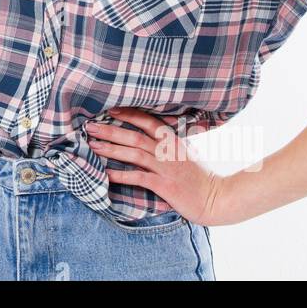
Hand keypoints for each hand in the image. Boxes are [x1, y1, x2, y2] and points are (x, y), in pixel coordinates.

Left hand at [86, 106, 235, 225]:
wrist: (216, 198)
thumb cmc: (198, 177)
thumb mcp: (185, 153)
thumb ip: (169, 143)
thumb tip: (150, 136)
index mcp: (172, 141)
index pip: (148, 121)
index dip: (128, 114)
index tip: (109, 109)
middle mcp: (168, 151)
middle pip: (134, 136)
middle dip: (110, 130)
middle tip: (90, 126)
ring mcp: (166, 167)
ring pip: (134, 153)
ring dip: (111, 148)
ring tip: (92, 145)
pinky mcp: (164, 185)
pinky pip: (139, 177)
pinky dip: (121, 175)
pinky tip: (106, 174)